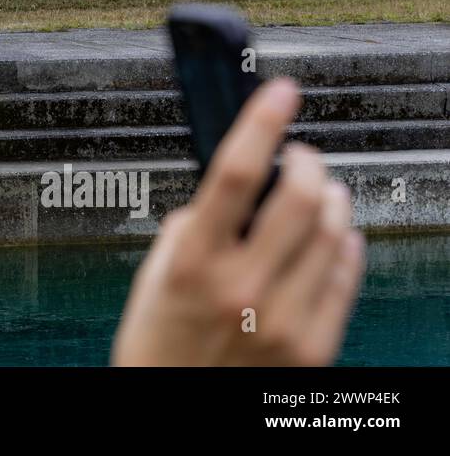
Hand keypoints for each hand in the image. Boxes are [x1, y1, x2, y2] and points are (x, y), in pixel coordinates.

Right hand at [112, 78, 364, 365]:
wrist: (174, 408)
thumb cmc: (158, 345)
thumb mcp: (155, 276)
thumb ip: (192, 229)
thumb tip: (232, 193)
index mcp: (193, 263)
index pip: (233, 172)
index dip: (261, 122)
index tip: (279, 92)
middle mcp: (242, 289)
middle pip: (297, 198)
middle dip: (307, 162)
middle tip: (301, 155)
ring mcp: (282, 320)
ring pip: (331, 233)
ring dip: (330, 199)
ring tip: (320, 193)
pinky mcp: (311, 347)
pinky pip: (345, 278)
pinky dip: (345, 245)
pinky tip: (335, 237)